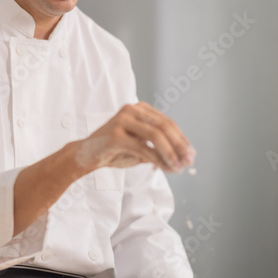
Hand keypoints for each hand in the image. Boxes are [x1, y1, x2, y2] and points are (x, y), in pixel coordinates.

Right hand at [73, 102, 194, 173]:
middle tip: (189, 161)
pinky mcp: (115, 135)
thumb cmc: (114, 152)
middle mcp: (132, 110)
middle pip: (164, 127)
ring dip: (171, 153)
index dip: (182, 139)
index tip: (191, 154)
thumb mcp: (140, 149)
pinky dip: (157, 159)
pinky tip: (165, 168)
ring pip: (156, 136)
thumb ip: (158, 149)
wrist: (86, 156)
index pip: (167, 123)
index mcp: (139, 109)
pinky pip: (143, 147)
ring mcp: (122, 120)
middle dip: (180, 146)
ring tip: (178, 167)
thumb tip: (182, 159)